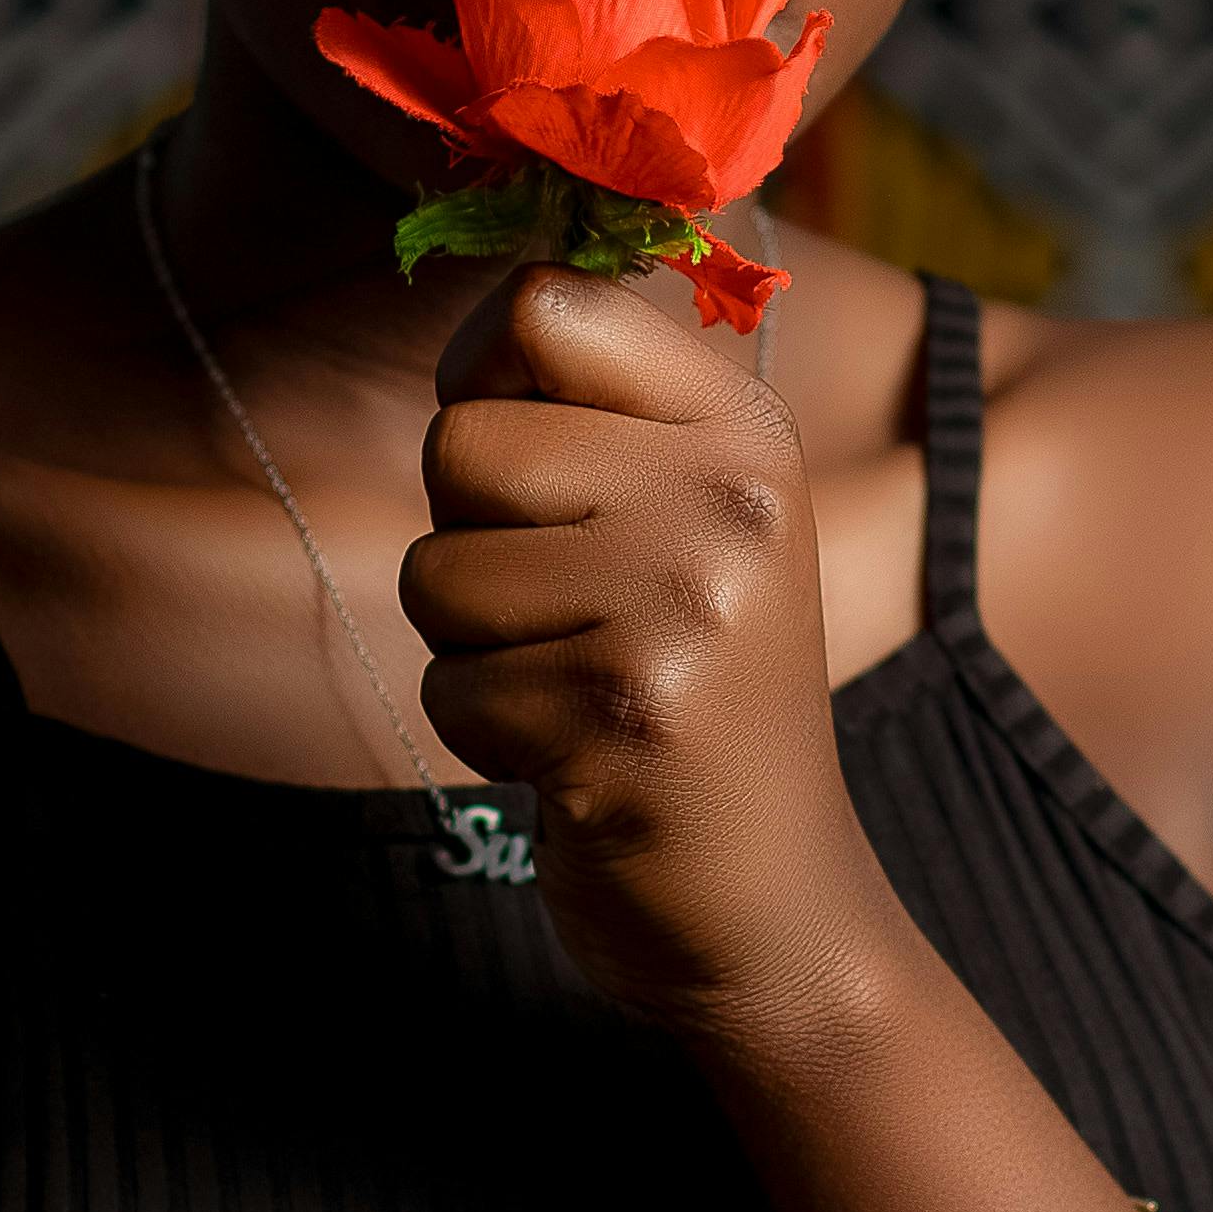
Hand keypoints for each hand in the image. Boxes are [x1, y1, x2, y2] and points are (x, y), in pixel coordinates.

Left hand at [402, 266, 887, 1025]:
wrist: (774, 906)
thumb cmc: (690, 690)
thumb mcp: (690, 519)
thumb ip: (594, 408)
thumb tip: (487, 306)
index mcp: (747, 428)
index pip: (543, 304)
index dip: (489, 378)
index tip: (534, 464)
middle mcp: (732, 498)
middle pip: (462, 442)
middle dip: (475, 541)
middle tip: (574, 614)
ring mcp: (686, 607)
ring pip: (438, 571)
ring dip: (476, 648)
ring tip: (579, 687)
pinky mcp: (623, 716)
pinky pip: (448, 686)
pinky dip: (486, 736)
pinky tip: (577, 759)